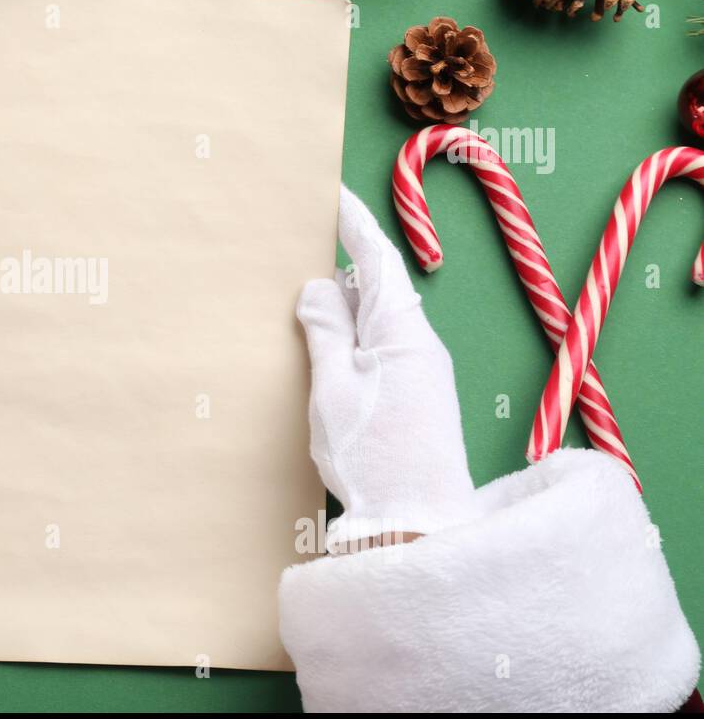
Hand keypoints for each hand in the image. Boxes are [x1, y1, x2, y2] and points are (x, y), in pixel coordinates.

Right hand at [296, 186, 474, 552]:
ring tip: (299, 307)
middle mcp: (419, 345)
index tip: (331, 193)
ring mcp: (420, 375)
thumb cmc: (373, 454)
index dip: (354, 223)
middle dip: (339, 270)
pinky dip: (349, 344)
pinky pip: (376, 354)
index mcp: (403, 331)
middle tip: (297, 252)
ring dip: (341, 312)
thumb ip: (324, 330)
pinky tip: (322, 357)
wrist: (416, 525)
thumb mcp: (333, 385)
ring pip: (374, 325)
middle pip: (376, 290)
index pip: (376, 258)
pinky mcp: (413, 402)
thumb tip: (318, 286)